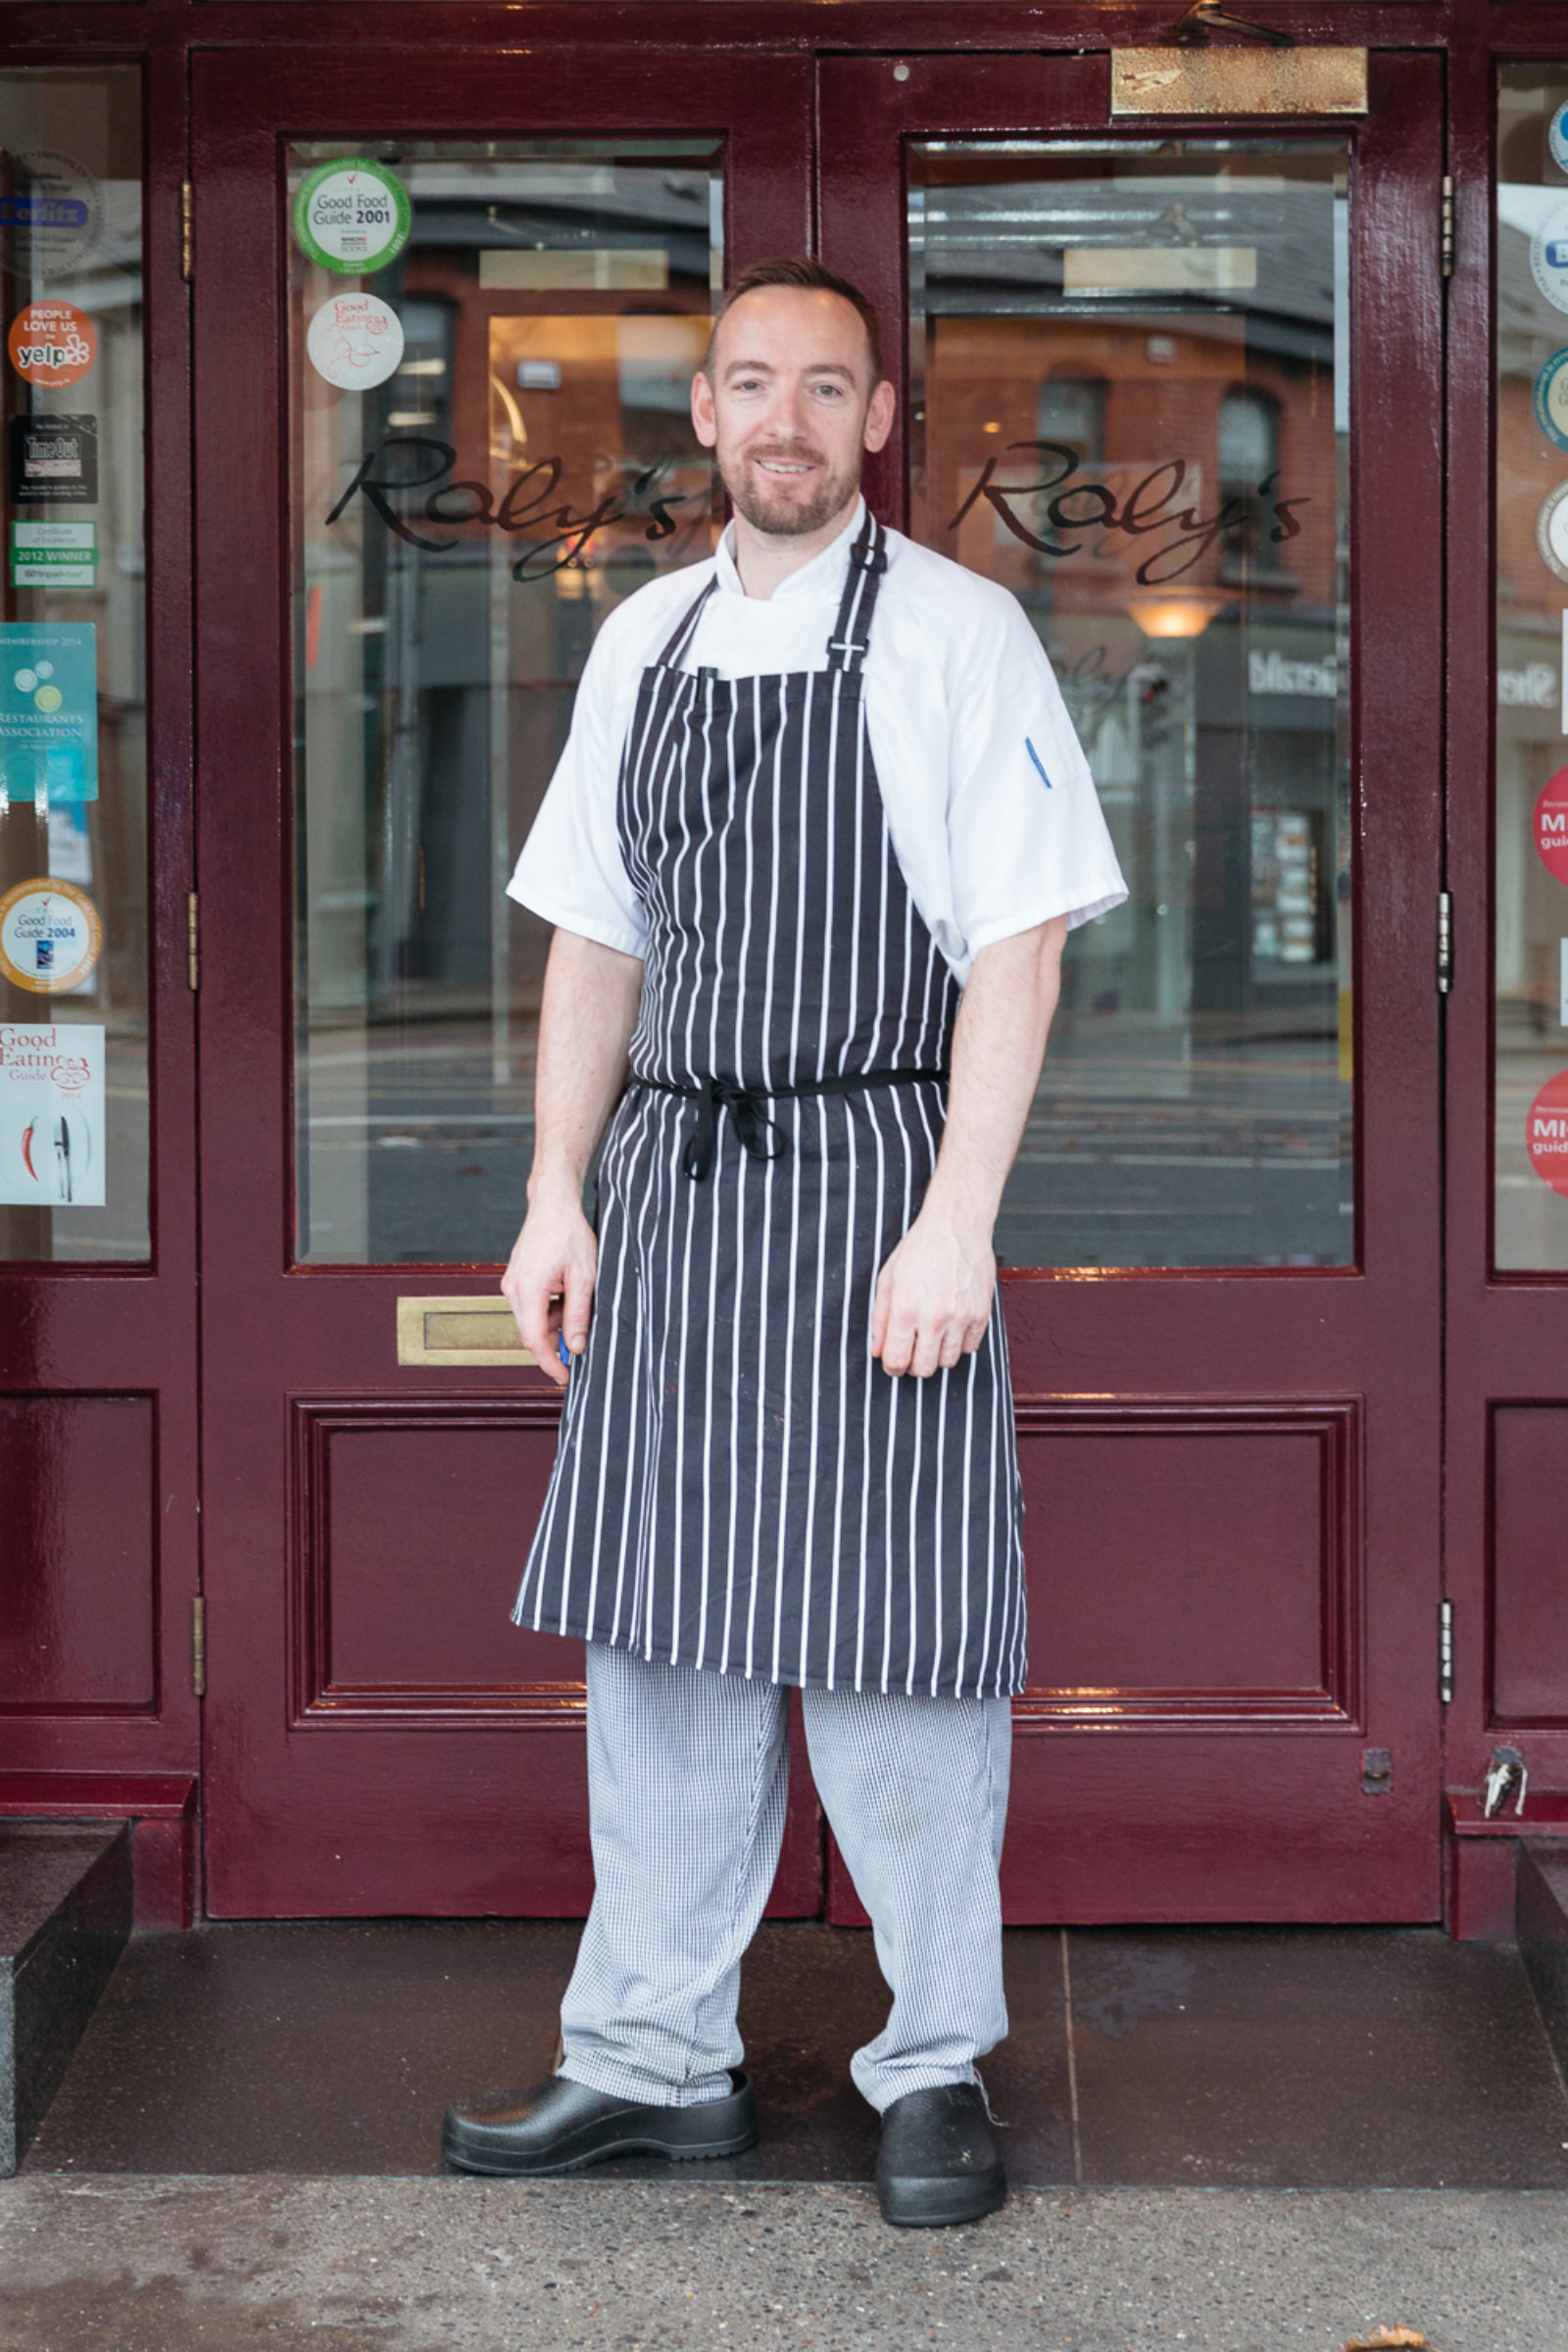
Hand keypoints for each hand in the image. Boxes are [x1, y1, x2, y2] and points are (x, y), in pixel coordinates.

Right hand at [501, 1194, 597, 1390]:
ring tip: (577, 1296)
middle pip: (532, 1332)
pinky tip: (564, 1290)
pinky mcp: (515, 1281)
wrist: (553, 1205)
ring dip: (555, 1321)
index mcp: (528, 1289)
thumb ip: (578, 1314)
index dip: (550, 1363)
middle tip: (581, 1339)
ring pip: (532, 1320)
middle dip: (556, 1342)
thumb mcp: (584, 1276)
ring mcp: (511, 1285)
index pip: (534, 1340)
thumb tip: (574, 1347)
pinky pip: (531, 1306)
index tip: (565, 1378)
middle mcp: (513, 1289)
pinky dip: (549, 1308)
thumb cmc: (569, 1234)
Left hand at [870, 1201, 995, 1377]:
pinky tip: (952, 1324)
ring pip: (948, 1362)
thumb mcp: (888, 1279)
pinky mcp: (981, 1313)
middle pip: (924, 1369)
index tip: (894, 1360)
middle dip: (915, 1363)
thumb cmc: (920, 1249)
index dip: (892, 1366)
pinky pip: (970, 1347)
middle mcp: (934, 1317)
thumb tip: (877, 1350)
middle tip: (914, 1347)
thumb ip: (880, 1318)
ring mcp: (960, 1317)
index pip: (897, 1361)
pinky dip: (960, 1342)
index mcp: (906, 1309)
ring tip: (934, 1332)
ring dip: (938, 1353)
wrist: (956, 1226)